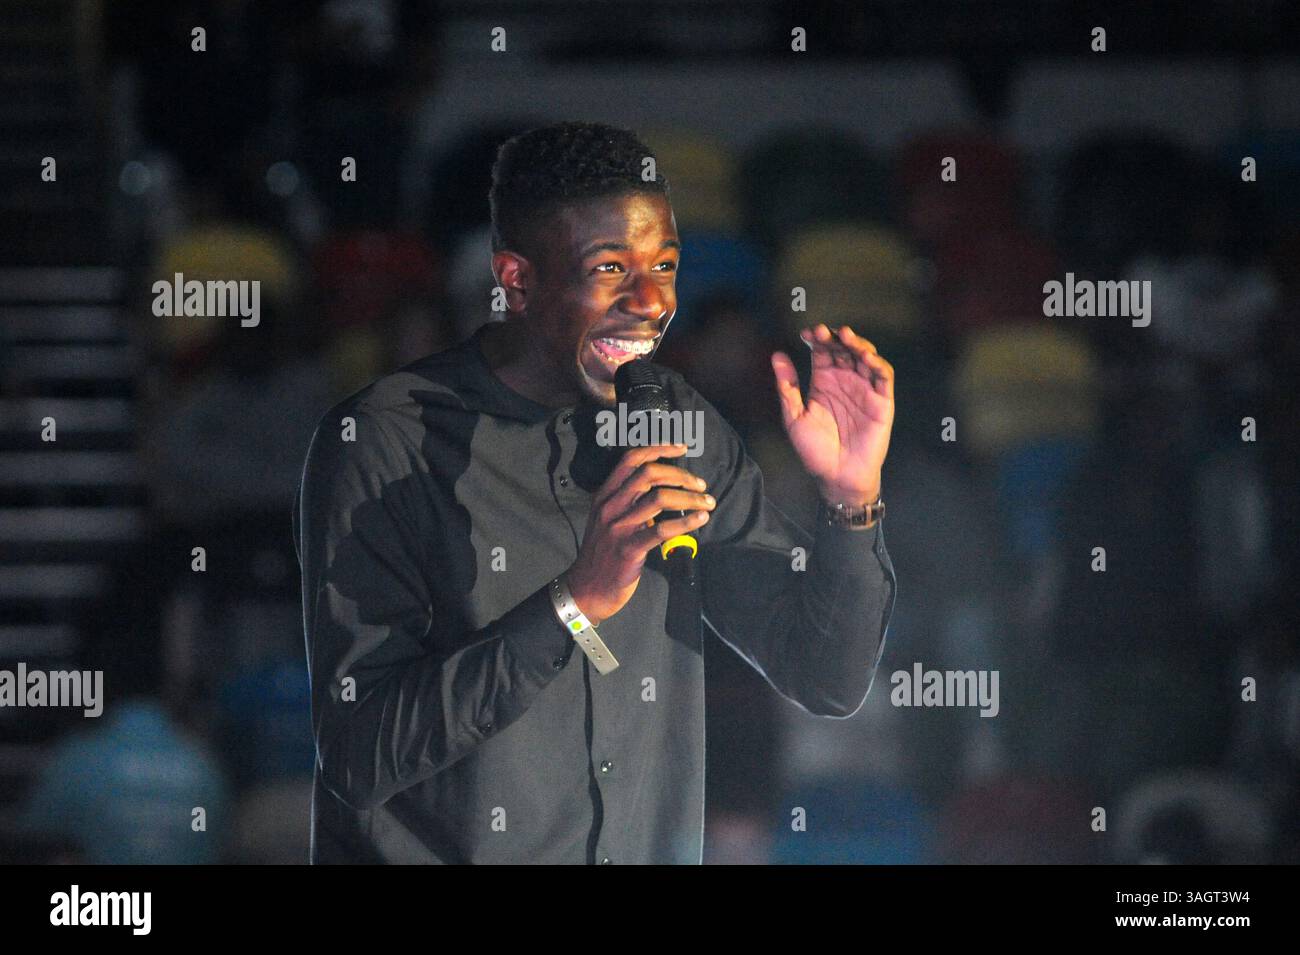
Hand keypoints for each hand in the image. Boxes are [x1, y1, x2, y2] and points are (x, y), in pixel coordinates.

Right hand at [566, 444, 715, 624]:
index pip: (631, 460)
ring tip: (707, 502)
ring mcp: (618, 527)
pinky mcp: (629, 549)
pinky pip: (661, 530)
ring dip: (689, 497)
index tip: (681, 448)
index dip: (658, 448)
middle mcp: (610, 506)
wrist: (587, 588)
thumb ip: (630, 501)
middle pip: (648, 474)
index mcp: (605, 495)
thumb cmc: (603, 553)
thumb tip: (663, 488)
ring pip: (659, 498)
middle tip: (700, 485)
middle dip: (680, 475)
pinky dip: (685, 521)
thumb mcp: (608, 519)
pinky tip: (700, 519)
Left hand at [771, 323, 894, 501]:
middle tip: (824, 331)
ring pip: (865, 356)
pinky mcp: (882, 401)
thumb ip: (787, 387)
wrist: (836, 476)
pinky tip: (866, 356)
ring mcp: (865, 389)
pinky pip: (883, 376)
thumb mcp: (794, 417)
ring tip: (846, 336)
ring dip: (857, 344)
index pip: (823, 351)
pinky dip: (877, 363)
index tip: (806, 332)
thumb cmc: (815, 450)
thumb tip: (776, 355)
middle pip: (844, 349)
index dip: (817, 339)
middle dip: (835, 337)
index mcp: (824, 381)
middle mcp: (845, 381)